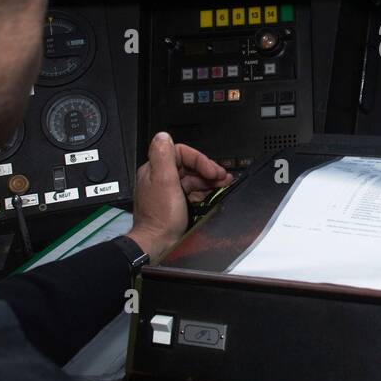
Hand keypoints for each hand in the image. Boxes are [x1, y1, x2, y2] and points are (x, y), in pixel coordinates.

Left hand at [127, 132, 231, 262]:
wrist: (158, 245)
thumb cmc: (160, 217)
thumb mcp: (163, 181)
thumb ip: (164, 156)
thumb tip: (163, 135)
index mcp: (155, 169)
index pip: (181, 153)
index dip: (199, 159)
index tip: (211, 170)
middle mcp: (160, 178)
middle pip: (189, 166)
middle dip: (208, 170)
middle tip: (223, 177)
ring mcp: (169, 192)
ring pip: (193, 179)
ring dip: (210, 181)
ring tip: (224, 185)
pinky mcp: (176, 204)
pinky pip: (194, 192)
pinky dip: (205, 192)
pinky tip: (214, 195)